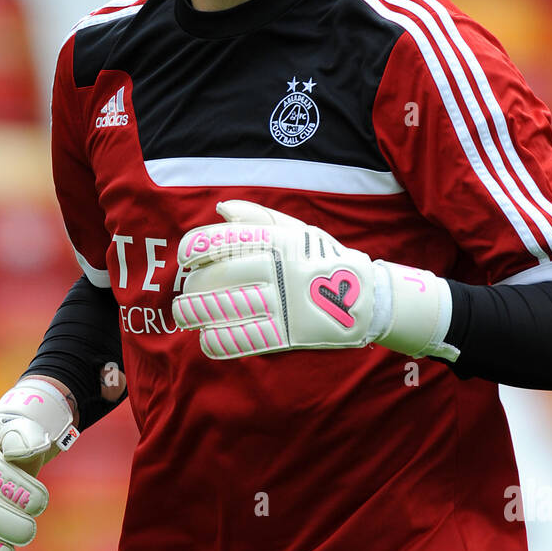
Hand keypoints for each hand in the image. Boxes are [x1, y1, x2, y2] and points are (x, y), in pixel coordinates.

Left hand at [172, 200, 456, 361]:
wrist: (362, 298)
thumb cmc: (322, 260)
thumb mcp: (296, 230)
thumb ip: (257, 218)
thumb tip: (221, 209)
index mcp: (271, 241)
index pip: (213, 242)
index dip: (191, 252)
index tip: (189, 261)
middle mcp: (271, 270)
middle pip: (208, 279)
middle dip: (190, 288)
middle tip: (189, 293)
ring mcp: (276, 304)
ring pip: (214, 310)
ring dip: (194, 314)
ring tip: (191, 315)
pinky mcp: (281, 335)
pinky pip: (233, 340)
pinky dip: (213, 340)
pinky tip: (209, 336)